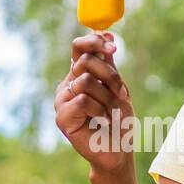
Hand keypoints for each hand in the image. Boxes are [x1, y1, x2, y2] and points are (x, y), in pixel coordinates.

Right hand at [55, 31, 134, 173]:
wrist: (118, 151)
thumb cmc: (119, 121)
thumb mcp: (117, 88)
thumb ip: (109, 65)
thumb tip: (105, 32)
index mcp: (80, 75)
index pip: (79, 47)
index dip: (94, 41)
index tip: (113, 46)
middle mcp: (68, 84)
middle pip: (85, 60)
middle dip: (109, 74)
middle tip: (121, 92)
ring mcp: (62, 101)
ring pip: (86, 81)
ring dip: (107, 97)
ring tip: (111, 113)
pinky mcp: (62, 118)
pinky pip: (82, 100)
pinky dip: (99, 110)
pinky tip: (102, 121)